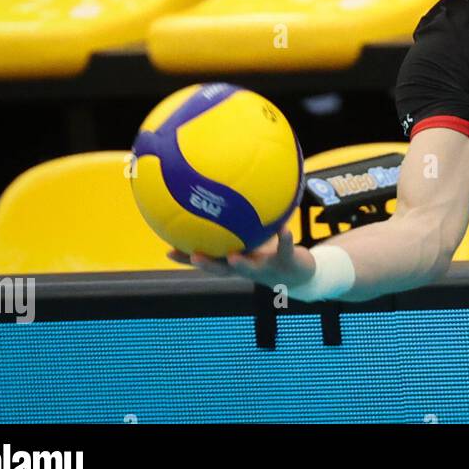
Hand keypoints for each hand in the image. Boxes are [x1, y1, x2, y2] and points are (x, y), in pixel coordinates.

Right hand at [167, 226, 315, 292]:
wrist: (299, 273)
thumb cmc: (270, 252)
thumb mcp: (253, 237)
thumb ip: (238, 224)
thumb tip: (221, 195)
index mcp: (235, 262)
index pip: (207, 261)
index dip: (187, 259)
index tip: (169, 251)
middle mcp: (247, 268)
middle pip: (223, 270)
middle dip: (208, 265)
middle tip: (194, 257)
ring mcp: (266, 268)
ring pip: (251, 269)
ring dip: (242, 264)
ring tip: (233, 256)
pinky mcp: (287, 261)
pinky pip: (285, 249)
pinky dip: (285, 240)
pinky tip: (285, 228)